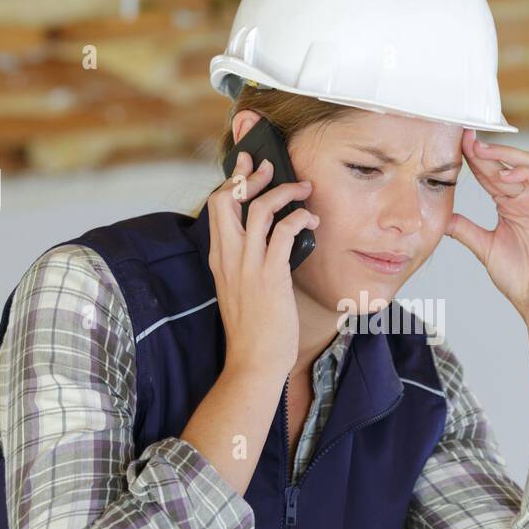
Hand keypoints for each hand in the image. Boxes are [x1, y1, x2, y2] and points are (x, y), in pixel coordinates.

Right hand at [205, 151, 318, 382]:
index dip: (232, 183)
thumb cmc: (254, 330)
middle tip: (269, 167)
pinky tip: (312, 220)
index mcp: (219, 258)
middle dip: (249, 176)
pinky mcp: (270, 276)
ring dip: (283, 191)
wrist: (253, 361)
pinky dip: (300, 218)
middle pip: (227, 199)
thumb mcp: (241, 289)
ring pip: (258, 209)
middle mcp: (228, 257)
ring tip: (303, 188)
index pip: (217, 208)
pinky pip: (284, 233)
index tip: (246, 167)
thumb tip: (274, 240)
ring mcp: (247, 265)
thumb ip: (249, 263)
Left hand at [446, 129, 528, 323]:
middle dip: (487, 149)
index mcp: (511, 205)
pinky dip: (528, 174)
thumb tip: (441, 218)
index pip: (491, 174)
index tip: (456, 145)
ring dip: (506, 155)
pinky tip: (507, 175)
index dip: (475, 159)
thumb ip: (465, 229)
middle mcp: (528, 199)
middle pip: (507, 164)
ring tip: (483, 151)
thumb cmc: (520, 277)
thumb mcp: (485, 248)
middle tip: (466, 138)